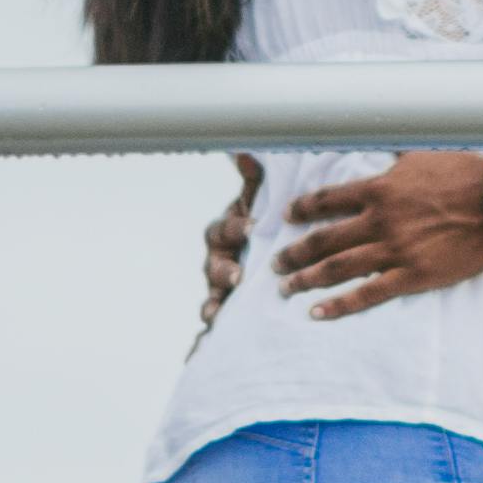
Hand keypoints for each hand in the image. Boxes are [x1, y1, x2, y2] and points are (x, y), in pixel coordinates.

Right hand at [198, 154, 259, 331]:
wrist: (271, 245)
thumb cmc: (264, 217)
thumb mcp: (262, 197)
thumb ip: (254, 178)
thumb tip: (245, 151)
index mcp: (227, 229)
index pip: (225, 228)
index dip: (236, 227)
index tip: (251, 227)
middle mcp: (219, 256)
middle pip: (212, 264)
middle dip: (222, 271)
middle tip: (237, 276)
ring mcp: (221, 280)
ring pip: (211, 290)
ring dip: (212, 301)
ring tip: (213, 314)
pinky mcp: (228, 301)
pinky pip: (216, 311)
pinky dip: (212, 320)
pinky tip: (211, 331)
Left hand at [274, 151, 482, 317]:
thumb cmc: (467, 174)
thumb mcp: (422, 157)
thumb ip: (396, 162)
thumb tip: (385, 156)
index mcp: (379, 189)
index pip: (327, 200)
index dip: (303, 210)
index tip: (287, 217)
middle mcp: (379, 220)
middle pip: (323, 239)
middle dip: (294, 252)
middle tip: (275, 263)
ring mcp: (394, 249)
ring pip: (337, 268)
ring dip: (306, 279)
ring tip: (286, 288)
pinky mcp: (413, 275)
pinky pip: (367, 294)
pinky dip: (339, 305)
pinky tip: (316, 312)